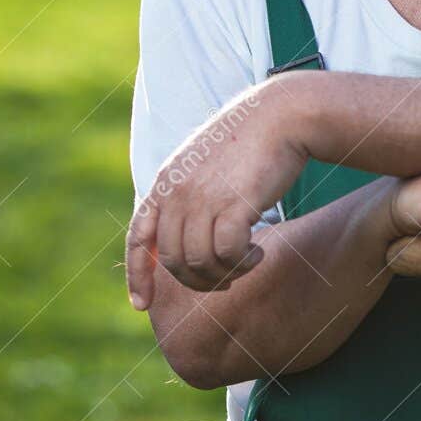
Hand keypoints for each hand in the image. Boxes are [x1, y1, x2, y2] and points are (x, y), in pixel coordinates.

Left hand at [126, 78, 307, 309]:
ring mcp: (202, 199)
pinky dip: (243, 263)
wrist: (283, 116)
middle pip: (173, 260)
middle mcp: (176, 193)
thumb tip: (186, 238)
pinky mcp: (232, 205)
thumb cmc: (252, 142)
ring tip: (248, 262)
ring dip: (225, 273)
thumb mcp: (205, 165)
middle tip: (225, 281)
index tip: (141, 305)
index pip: (139, 236)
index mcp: (165, 182)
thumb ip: (188, 195)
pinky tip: (258, 253)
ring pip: (199, 263)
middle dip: (198, 281)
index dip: (137, 274)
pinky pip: (228, 255)